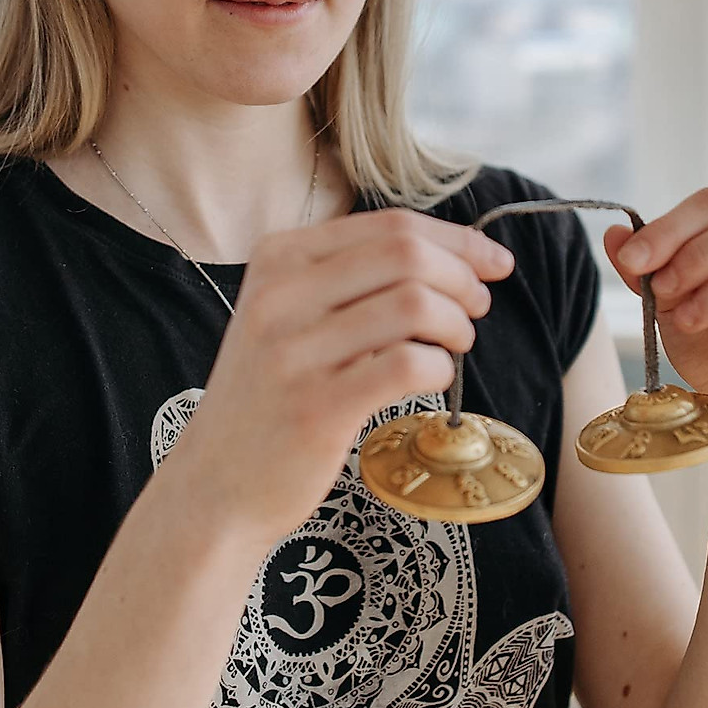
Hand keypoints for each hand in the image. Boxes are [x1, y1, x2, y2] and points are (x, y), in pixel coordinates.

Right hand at [173, 208, 514, 549]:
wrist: (215, 482)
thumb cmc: (270, 394)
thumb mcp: (288, 314)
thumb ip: (350, 279)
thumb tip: (454, 255)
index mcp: (279, 258)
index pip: (389, 225)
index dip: (456, 239)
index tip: (493, 262)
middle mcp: (281, 294)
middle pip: (406, 254)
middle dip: (463, 277)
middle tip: (476, 308)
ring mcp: (295, 350)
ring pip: (413, 304)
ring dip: (456, 324)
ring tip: (454, 346)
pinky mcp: (317, 407)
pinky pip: (407, 364)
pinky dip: (439, 368)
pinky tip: (433, 380)